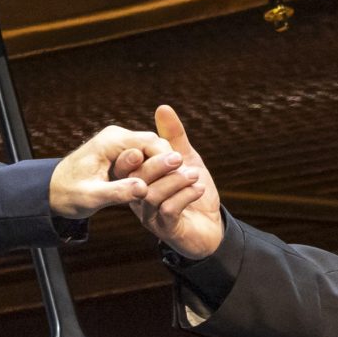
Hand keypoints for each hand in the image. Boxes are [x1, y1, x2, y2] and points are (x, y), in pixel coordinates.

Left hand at [49, 123, 175, 218]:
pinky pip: (145, 156)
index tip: (181, 177)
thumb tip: (143, 189)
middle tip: (188, 182)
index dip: (168, 160)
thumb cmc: (68, 195)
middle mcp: (117, 137)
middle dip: (170, 162)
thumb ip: (117, 193)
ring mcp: (119, 143)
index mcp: (111, 141)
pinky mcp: (120, 152)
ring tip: (181, 184)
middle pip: (155, 143)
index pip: (150, 142)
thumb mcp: (91, 198)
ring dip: (164, 166)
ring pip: (152, 150)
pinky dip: (155, 169)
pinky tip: (164, 185)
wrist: (51, 190)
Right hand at [118, 104, 223, 258]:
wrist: (212, 225)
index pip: (125, 165)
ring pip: (152, 195)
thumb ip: (173, 136)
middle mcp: (138, 198)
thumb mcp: (186, 159)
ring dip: (175, 181)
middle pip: (136, 180)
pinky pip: (169, 210)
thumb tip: (162, 107)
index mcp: (138, 180)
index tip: (153, 143)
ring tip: (194, 174)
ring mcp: (150, 216)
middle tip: (179, 157)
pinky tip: (199, 188)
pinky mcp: (166, 229)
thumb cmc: (194, 190)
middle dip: (157, 166)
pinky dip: (184, 196)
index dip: (136, 154)